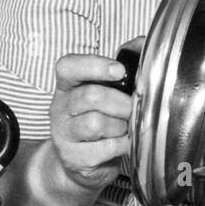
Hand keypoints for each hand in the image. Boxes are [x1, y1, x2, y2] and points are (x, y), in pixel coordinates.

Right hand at [48, 53, 133, 192]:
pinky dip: (123, 145)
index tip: (120, 71)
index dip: (94, 66)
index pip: (68, 67)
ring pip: (97, 123)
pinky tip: (124, 143)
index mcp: (68, 86)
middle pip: (91, 96)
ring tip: (125, 128)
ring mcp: (63, 134)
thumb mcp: (108, 90)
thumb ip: (124, 64)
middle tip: (133, 109)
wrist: (84, 162)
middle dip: (122, 103)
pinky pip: (106, 148)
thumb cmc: (102, 118)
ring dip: (121, 126)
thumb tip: (143, 43)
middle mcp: (60, 107)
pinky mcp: (73, 158)